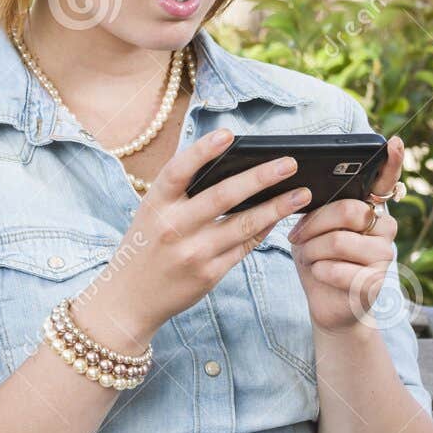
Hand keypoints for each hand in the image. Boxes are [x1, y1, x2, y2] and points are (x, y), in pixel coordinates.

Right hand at [71, 128, 312, 350]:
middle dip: (260, 177)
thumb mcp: (152, 214)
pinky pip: (245, 247)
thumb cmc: (146, 246)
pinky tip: (280, 217)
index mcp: (155, 205)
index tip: (229, 134)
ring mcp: (193, 252)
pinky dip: (265, 229)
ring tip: (302, 194)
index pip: (178, 170)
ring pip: (244, 224)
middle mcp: (173, 227)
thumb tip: (233, 168)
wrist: (130, 298)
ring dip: (277, 207)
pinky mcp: (209, 274)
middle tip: (290, 163)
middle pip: (222, 196)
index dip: (202, 151)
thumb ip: (182, 193)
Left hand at [285, 135, 403, 331]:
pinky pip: (338, 269)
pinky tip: (319, 273)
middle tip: (297, 236)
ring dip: (312, 249)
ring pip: (339, 240)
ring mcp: (384, 255)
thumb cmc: (319, 260)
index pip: (386, 182)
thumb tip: (305, 191)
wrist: (327, 305)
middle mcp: (385, 229)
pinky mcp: (375, 282)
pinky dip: (318, 270)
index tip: (394, 142)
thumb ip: (319, 210)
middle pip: (348, 210)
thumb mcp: (313, 230)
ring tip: (309, 256)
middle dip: (314, 223)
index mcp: (370, 210)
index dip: (392, 162)